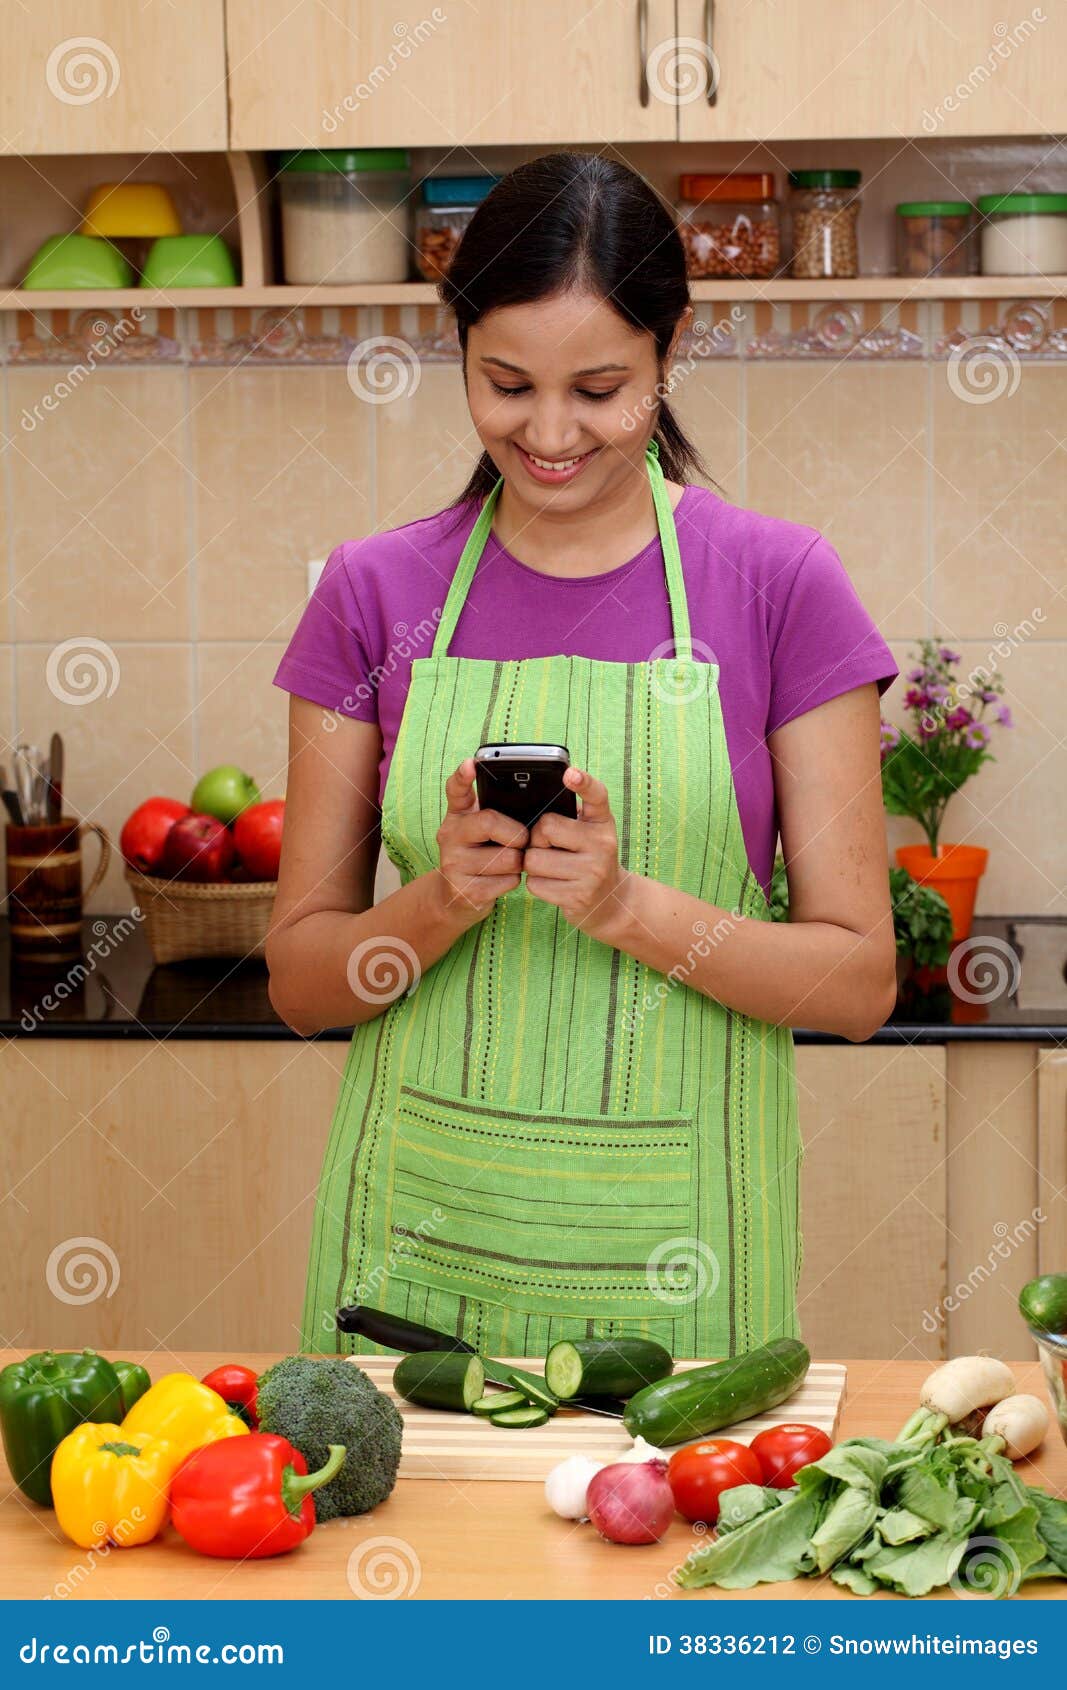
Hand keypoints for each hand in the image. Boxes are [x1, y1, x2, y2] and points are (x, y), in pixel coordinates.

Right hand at [433, 757, 527, 920]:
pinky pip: (508, 880)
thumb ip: (498, 813)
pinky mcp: (465, 890)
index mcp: (458, 816)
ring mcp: (453, 864)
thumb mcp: (481, 832)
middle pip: (491, 822)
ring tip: (506, 864)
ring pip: (508, 857)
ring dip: (518, 862)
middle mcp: (450, 836)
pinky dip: (513, 881)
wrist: (455, 896)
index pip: (456, 790)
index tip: (471, 764)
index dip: (463, 776)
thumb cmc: (480, 856)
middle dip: (516, 834)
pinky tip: (500, 881)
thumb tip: (532, 798)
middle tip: (518, 842)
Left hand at [523, 767, 630, 940]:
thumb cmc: (589, 858)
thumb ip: (568, 815)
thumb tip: (529, 803)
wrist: (610, 901)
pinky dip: (536, 884)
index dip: (583, 782)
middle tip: (549, 846)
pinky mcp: (578, 897)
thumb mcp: (589, 831)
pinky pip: (535, 884)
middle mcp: (602, 844)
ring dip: (533, 864)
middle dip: (537, 838)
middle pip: (545, 829)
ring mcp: (592, 872)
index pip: (596, 795)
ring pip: (534, 860)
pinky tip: (553, 884)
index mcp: (602, 821)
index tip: (569, 773)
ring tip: (551, 867)